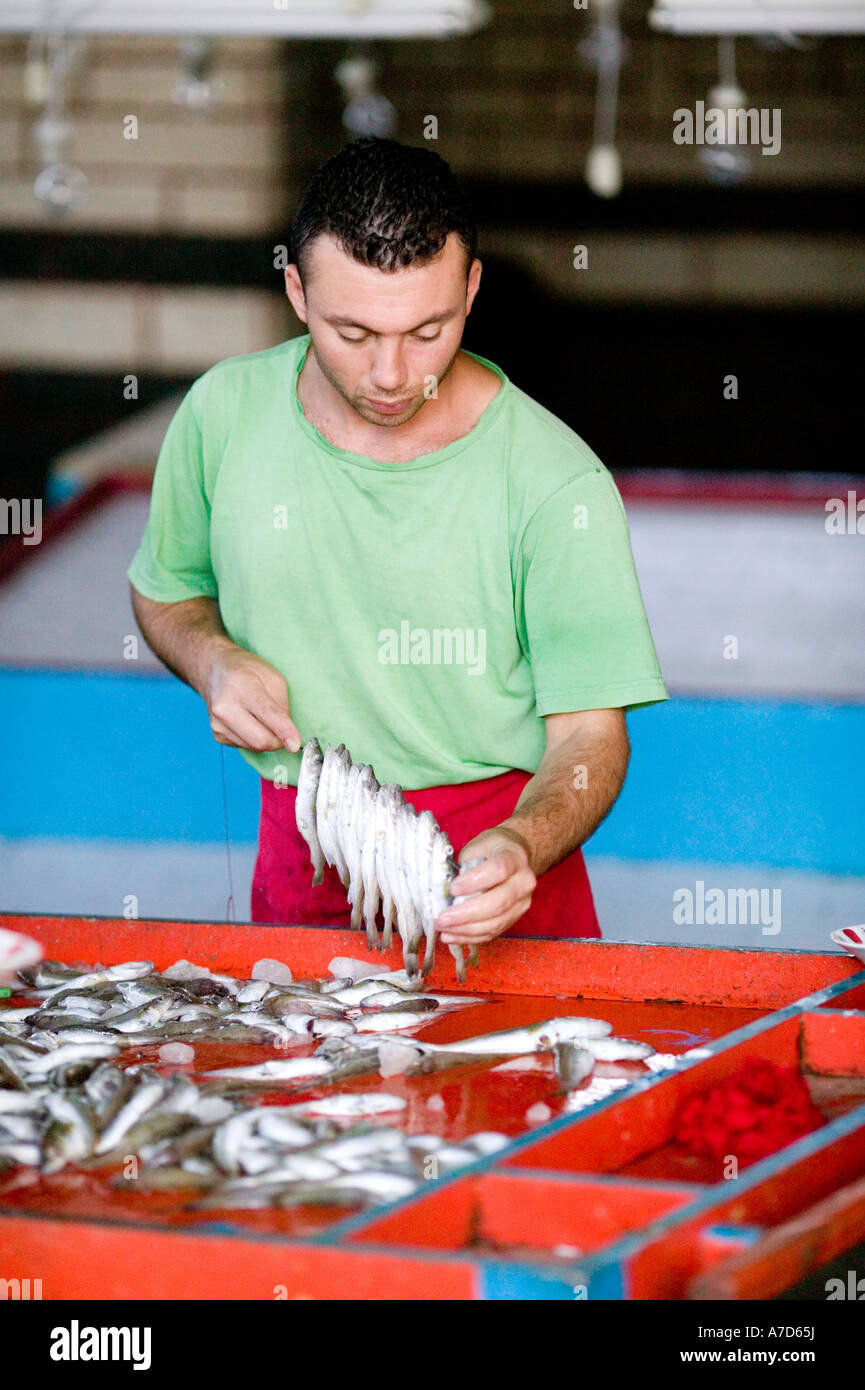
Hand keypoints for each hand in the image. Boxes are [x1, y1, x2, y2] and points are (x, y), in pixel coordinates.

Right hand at [204, 646, 300, 752]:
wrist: (213, 670)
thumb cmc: (245, 670)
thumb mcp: (272, 677)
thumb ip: (282, 705)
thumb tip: (287, 732)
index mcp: (240, 687)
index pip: (267, 714)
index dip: (284, 731)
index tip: (295, 745)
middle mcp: (224, 708)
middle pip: (260, 740)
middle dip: (278, 740)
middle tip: (283, 729)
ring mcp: (218, 724)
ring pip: (254, 747)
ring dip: (266, 738)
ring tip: (260, 717)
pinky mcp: (217, 735)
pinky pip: (246, 746)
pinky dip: (254, 738)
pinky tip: (249, 721)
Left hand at [435, 824, 536, 946]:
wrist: (517, 856)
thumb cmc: (493, 849)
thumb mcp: (478, 845)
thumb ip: (464, 865)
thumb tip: (444, 889)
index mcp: (514, 857)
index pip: (498, 870)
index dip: (474, 882)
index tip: (453, 888)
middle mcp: (523, 882)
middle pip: (497, 903)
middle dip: (465, 914)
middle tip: (441, 919)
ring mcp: (522, 903)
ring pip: (495, 922)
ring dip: (466, 930)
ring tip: (444, 930)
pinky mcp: (515, 918)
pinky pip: (494, 932)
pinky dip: (471, 937)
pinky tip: (453, 936)